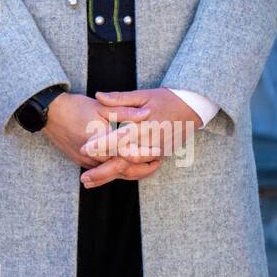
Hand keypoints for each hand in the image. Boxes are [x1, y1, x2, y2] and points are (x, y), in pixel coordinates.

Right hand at [41, 91, 153, 167]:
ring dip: (131, 170)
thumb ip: (125, 112)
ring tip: (149, 164)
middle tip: (158, 161)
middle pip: (123, 169)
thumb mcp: (101, 107)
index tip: (160, 152)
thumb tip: (146, 114)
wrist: (49, 113)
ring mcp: (86, 162)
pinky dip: (117, 169)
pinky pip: (103, 170)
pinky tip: (128, 164)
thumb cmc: (75, 107)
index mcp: (101, 142)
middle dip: (142, 167)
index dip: (146, 154)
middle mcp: (94, 157)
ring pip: (113, 172)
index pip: (128, 154)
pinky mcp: (81, 162)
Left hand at [78, 87, 204, 188]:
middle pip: (124, 161)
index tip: (84, 149)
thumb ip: (120, 98)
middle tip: (84, 178)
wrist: (192, 108)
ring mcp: (157, 153)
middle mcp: (151, 143)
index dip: (101, 145)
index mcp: (145, 126)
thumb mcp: (143, 94)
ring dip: (111, 177)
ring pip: (132, 170)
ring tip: (91, 182)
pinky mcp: (160, 157)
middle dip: (103, 171)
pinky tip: (110, 178)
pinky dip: (125, 176)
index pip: (119, 139)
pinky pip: (141, 170)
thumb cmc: (166, 99)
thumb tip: (98, 95)